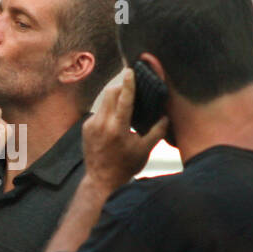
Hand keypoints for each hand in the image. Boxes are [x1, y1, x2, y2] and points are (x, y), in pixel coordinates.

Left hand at [81, 68, 168, 192]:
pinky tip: (115, 120)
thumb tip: (166, 117)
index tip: (130, 71)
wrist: (101, 180)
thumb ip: (157, 132)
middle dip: (120, 87)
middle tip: (130, 87)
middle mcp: (102, 124)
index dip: (128, 84)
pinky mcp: (86, 127)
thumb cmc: (125, 166)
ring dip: (115, 98)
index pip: (124, 100)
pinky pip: (99, 111)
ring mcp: (91, 125)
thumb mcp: (144, 151)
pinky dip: (108, 111)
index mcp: (117, 129)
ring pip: (104, 101)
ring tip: (125, 105)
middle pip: (110, 94)